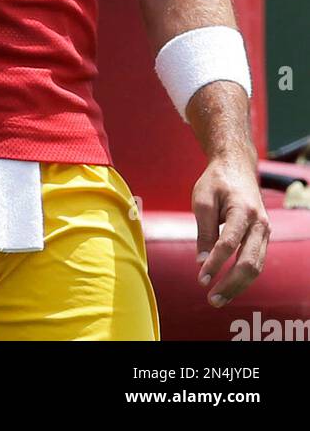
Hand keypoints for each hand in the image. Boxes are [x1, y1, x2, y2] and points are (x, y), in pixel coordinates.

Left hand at [192, 151, 268, 306]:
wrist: (237, 166)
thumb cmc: (217, 181)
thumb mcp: (203, 199)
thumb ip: (204, 230)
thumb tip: (201, 262)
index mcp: (243, 211)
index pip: (229, 244)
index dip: (215, 264)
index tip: (201, 279)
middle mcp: (260, 224)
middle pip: (249, 263)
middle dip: (231, 285)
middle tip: (211, 299)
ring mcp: (264, 231)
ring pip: (256, 267)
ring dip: (238, 286)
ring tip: (218, 298)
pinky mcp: (263, 237)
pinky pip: (256, 262)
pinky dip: (243, 277)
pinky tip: (228, 286)